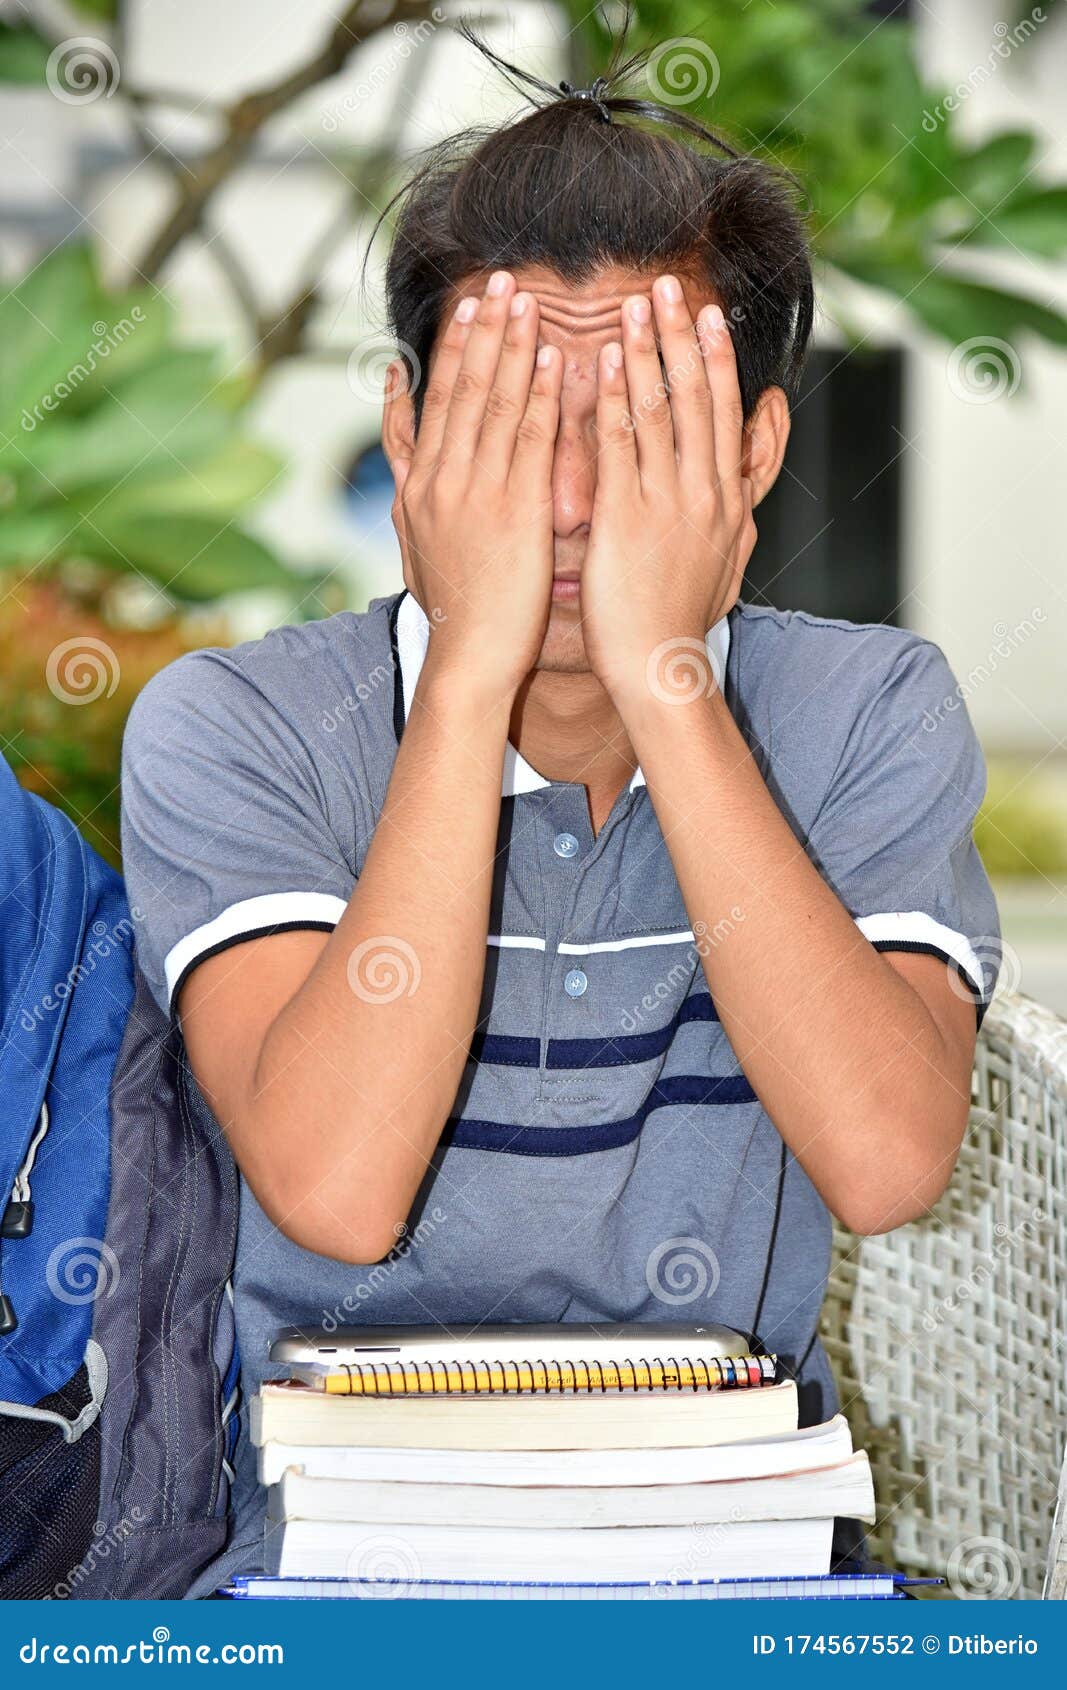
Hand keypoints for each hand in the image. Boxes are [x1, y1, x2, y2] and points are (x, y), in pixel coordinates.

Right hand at [386, 271, 561, 699]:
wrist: (469, 656)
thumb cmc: (455, 606)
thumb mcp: (412, 537)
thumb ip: (407, 481)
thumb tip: (398, 441)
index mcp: (419, 485)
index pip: (438, 401)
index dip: (456, 349)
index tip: (471, 305)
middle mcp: (442, 480)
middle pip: (463, 391)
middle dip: (483, 330)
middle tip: (500, 280)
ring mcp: (476, 494)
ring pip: (494, 405)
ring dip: (512, 348)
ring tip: (527, 301)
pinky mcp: (514, 512)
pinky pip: (529, 443)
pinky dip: (540, 398)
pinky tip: (555, 362)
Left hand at [580, 276, 755, 703]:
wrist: (661, 668)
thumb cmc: (679, 623)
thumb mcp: (725, 562)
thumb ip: (732, 516)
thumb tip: (741, 491)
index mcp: (725, 500)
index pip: (725, 413)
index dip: (716, 360)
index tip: (707, 316)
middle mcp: (704, 492)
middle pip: (698, 396)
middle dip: (683, 336)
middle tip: (668, 285)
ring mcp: (668, 501)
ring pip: (662, 409)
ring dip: (648, 350)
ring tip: (634, 303)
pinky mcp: (628, 517)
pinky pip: (623, 444)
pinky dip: (618, 398)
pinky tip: (606, 360)